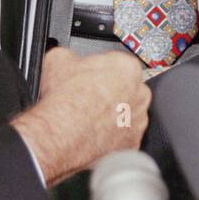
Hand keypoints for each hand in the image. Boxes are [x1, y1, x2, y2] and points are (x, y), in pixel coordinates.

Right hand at [11, 46, 150, 184]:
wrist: (61, 135)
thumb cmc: (64, 102)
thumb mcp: (58, 59)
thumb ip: (72, 56)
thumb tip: (70, 58)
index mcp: (127, 68)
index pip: (119, 63)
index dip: (101, 70)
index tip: (91, 76)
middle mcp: (140, 94)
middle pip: (128, 88)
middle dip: (111, 92)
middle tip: (89, 96)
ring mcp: (138, 120)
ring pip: (128, 114)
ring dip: (114, 114)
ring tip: (89, 117)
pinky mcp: (132, 143)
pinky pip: (124, 136)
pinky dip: (112, 136)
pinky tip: (94, 133)